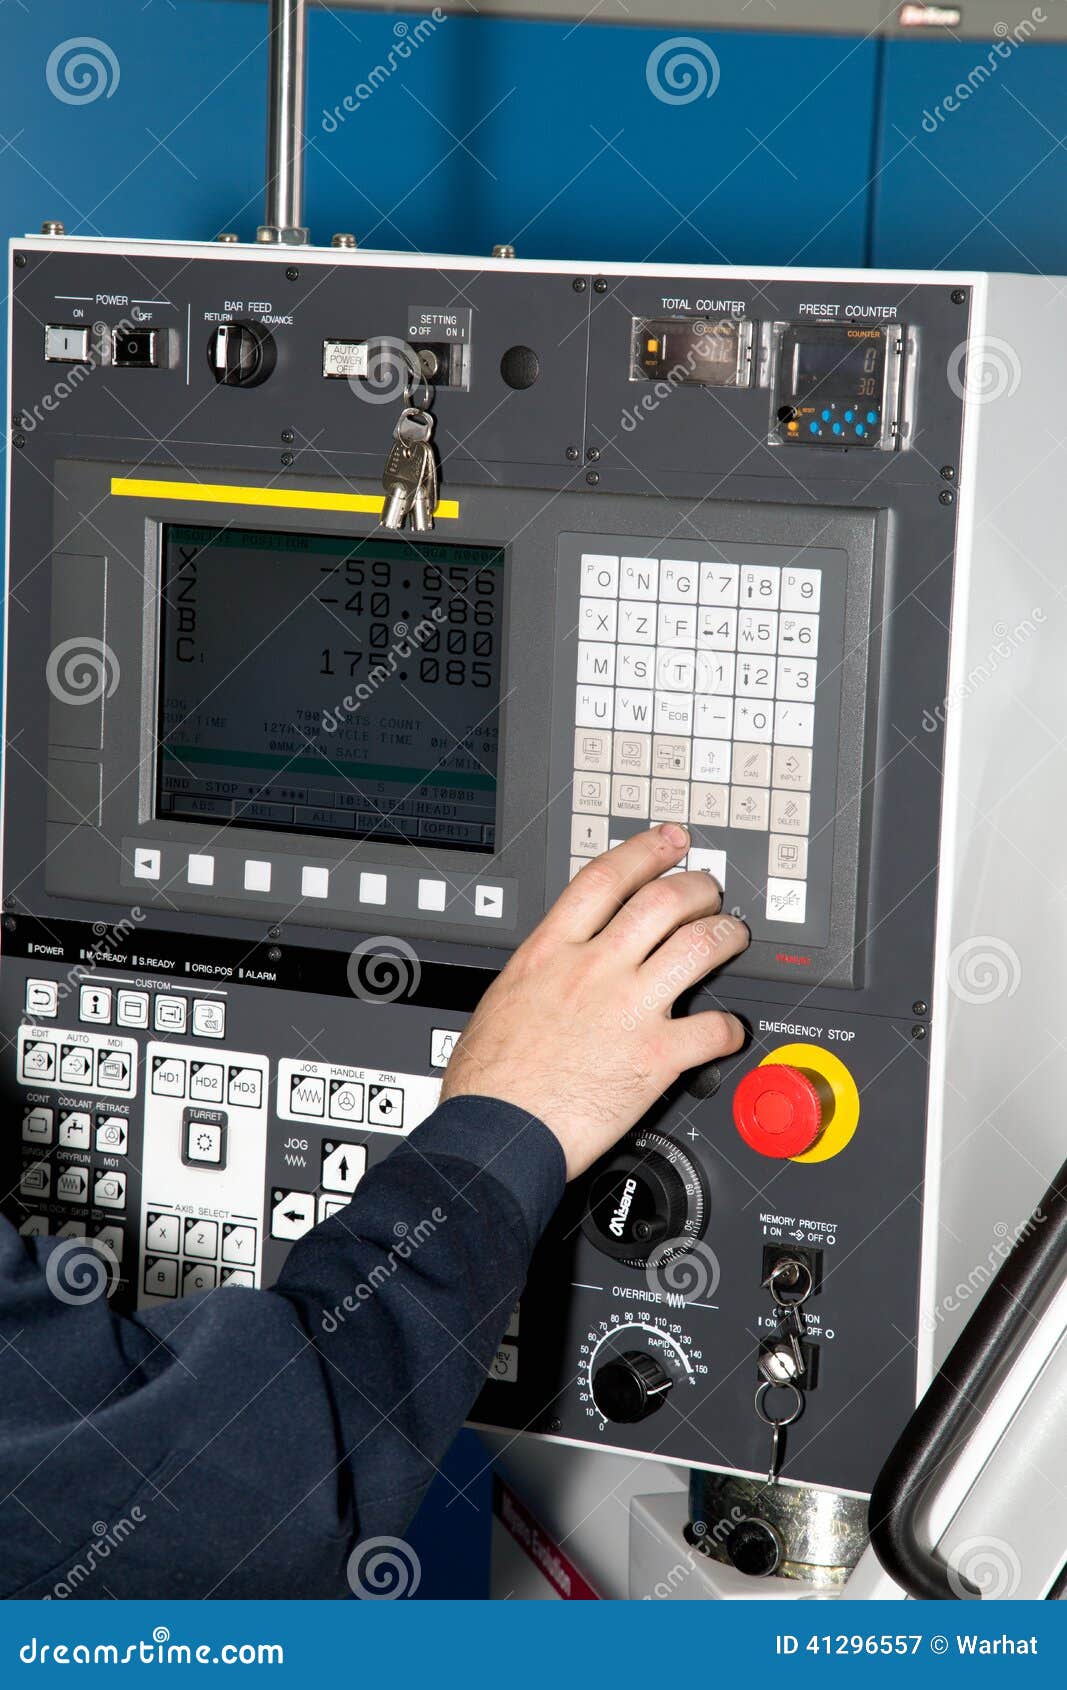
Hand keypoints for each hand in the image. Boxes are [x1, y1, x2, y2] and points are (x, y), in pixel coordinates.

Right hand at [440, 825, 749, 1177]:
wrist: (496, 1131)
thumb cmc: (488, 1080)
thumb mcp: (503, 997)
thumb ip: (541, 971)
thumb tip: (556, 967)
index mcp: (550, 951)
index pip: (606, 878)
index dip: (646, 851)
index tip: (670, 842)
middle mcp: (594, 970)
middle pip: (663, 901)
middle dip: (698, 887)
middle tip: (710, 890)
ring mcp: (628, 1009)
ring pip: (698, 946)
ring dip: (725, 935)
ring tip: (733, 936)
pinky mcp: (654, 1056)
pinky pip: (713, 1029)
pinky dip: (730, 1027)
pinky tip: (730, 1030)